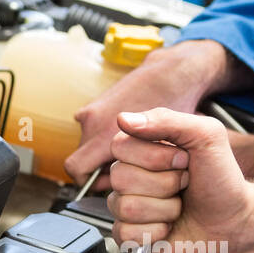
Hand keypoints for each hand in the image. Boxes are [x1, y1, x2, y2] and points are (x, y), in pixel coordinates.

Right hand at [66, 39, 242, 187]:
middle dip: (102, 168)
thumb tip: (110, 179)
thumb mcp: (161, 140)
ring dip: (106, 154)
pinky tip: (131, 136)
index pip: (77, 169)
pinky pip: (94, 132)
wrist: (176, 68)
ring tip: (134, 152)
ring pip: (89, 147)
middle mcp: (93, 120)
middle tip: (129, 170)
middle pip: (83, 159)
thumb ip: (135, 163)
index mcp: (105, 130)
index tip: (111, 184)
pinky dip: (107, 138)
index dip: (91, 181)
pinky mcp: (97, 105)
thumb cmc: (175, 101)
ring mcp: (92, 110)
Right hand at [106, 107, 253, 252]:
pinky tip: (168, 227)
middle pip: (120, 178)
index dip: (154, 157)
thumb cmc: (222, 180)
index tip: (183, 160)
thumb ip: (167, 120)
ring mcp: (127, 207)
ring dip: (164, 209)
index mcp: (142, 150)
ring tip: (179, 207)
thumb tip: (124, 119)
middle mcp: (130, 178)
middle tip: (184, 184)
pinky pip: (125, 234)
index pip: (120, 146)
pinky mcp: (128, 235)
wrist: (235, 222)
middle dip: (164, 184)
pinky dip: (156, 232)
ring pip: (125, 207)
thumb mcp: (206, 136)